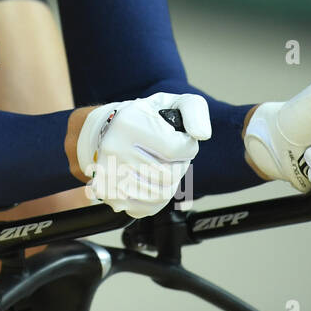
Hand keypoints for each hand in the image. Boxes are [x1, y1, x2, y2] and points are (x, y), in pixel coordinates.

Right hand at [77, 92, 210, 217]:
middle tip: (171, 155)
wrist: (110, 130)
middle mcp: (114, 148)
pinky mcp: (109, 193)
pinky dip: (156, 198)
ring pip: (160, 194)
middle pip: (169, 174)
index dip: (188, 148)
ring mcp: (109, 173)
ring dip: (169, 182)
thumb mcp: (171, 102)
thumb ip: (193, 110)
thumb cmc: (145, 118)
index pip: (176, 149)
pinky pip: (147, 207)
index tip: (181, 141)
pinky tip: (150, 181)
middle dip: (179, 166)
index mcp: (129, 123)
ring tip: (160, 166)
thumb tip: (201, 134)